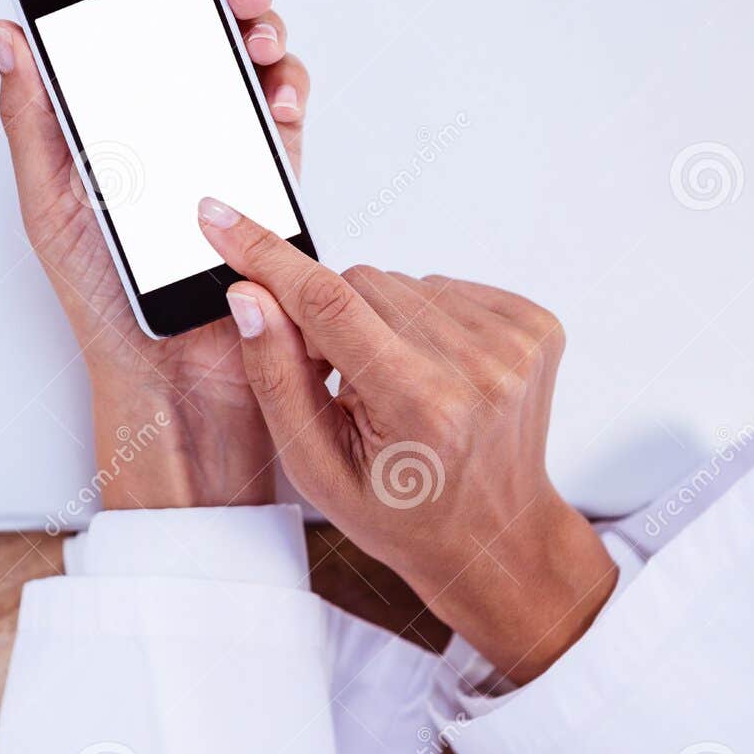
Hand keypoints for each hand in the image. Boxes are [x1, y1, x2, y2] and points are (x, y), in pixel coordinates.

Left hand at [0, 0, 310, 509]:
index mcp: (115, 120)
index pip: (141, 27)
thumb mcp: (48, 199)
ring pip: (256, 61)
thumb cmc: (99, 297)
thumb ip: (32, 117)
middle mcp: (169, 125)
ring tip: (256, 32)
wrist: (164, 370)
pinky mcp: (266, 178)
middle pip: (208, 29)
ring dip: (264, 28)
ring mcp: (221, 147)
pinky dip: (292, 89)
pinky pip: (287, 114)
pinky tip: (277, 95)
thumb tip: (4, 38)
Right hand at [196, 201, 617, 683]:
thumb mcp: (315, 466)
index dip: (265, 256)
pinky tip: (425, 367)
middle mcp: (478, 367)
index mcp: (421, 406)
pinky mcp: (534, 324)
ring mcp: (514, 342)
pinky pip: (441, 285)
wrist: (494, 535)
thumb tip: (250, 296)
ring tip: (390, 382)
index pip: (326, 303)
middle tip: (336, 379)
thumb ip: (277, 376)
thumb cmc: (403, 510)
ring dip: (376, 319)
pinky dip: (418, 318)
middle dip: (328, 316)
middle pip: (360, 282)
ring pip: (398, 281)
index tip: (220, 219)